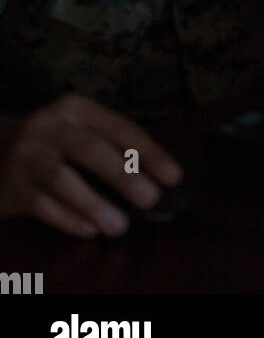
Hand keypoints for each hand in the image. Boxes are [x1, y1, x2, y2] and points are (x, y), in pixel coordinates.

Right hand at [0, 92, 182, 237]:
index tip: (173, 176)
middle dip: (123, 175)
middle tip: (150, 199)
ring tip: (120, 225)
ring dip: (94, 204)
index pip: (118, 127)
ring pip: (61, 179)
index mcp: (74, 108)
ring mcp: (26, 156)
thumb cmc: (47, 142)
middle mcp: (48, 127)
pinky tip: (90, 230)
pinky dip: (69, 220)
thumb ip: (106, 145)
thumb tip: (152, 178)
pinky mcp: (11, 188)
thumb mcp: (74, 129)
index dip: (148, 152)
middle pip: (90, 150)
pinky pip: (42, 207)